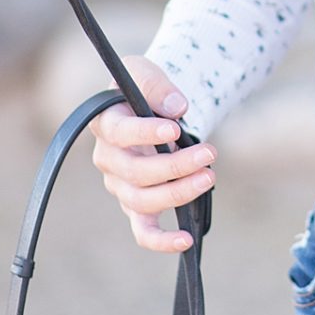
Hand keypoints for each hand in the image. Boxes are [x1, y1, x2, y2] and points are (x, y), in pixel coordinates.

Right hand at [90, 56, 213, 252]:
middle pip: (136, 173)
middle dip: (176, 166)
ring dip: (179, 192)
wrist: (143, 107)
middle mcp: (108, 159)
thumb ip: (157, 86)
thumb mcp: (145, 73)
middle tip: (209, 153)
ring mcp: (120, 186)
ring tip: (209, 177)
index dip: (146, 134)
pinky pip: (143, 232)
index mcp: (105, 125)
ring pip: (143, 200)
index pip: (120, 133)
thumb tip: (177, 108)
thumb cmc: (142, 89)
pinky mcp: (135, 205)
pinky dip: (162, 241)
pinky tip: (186, 241)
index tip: (176, 128)